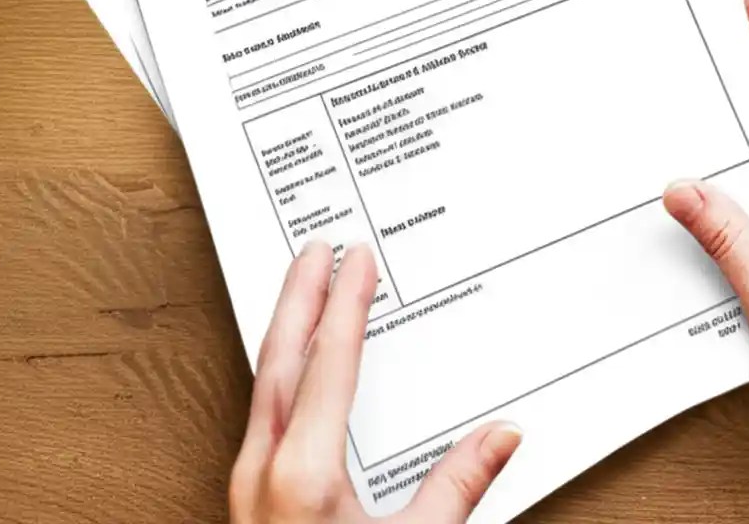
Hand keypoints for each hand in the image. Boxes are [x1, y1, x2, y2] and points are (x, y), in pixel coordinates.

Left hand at [230, 243, 521, 523]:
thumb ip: (457, 487)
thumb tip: (500, 437)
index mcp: (303, 470)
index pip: (329, 362)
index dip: (346, 302)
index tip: (356, 260)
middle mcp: (264, 468)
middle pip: (281, 359)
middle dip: (300, 297)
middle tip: (314, 250)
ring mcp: (249, 482)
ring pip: (264, 385)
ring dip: (285, 331)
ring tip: (300, 294)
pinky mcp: (250, 499)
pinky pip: (261, 414)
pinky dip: (280, 373)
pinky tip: (292, 369)